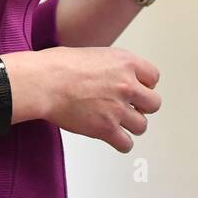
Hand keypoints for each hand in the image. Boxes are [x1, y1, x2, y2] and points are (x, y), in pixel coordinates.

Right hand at [14, 47, 160, 152]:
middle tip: (129, 107)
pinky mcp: (106, 128)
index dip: (145, 84)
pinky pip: (126, 144)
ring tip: (116, 122)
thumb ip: (110, 67)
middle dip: (142, 106)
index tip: (137, 89)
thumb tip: (111, 76)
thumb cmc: (57, 65)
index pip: (153, 76)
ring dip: (131, 125)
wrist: (43, 82)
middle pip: (154, 103)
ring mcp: (118, 108)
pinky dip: (120, 143)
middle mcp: (127, 85)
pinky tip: (111, 136)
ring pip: (142, 126)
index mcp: (125, 62)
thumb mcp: (92, 54)